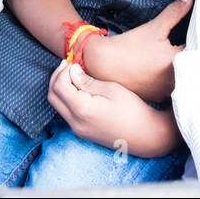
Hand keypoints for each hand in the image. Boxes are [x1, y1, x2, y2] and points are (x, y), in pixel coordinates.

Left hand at [48, 60, 181, 158]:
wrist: (147, 136)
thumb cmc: (133, 110)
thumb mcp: (111, 89)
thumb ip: (87, 81)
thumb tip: (71, 71)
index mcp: (82, 109)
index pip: (59, 85)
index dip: (63, 71)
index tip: (75, 62)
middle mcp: (75, 122)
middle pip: (52, 96)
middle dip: (57, 77)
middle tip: (69, 65)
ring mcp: (78, 130)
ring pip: (57, 105)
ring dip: (61, 88)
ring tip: (75, 75)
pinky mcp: (82, 132)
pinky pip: (66, 113)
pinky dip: (67, 98)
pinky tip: (79, 89)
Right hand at [82, 0, 191, 101]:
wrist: (105, 64)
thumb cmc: (131, 46)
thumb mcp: (154, 27)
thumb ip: (174, 12)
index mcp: (179, 62)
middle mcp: (176, 80)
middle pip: (195, 69)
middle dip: (199, 59)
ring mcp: (168, 91)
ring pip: (186, 81)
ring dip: (188, 72)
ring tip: (190, 61)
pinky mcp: (160, 96)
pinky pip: (175, 89)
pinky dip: (177, 82)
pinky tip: (173, 73)